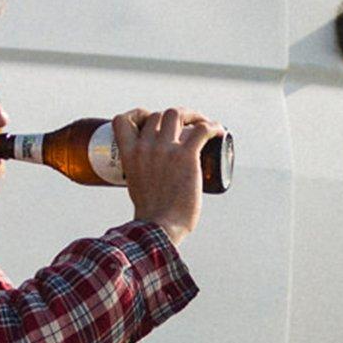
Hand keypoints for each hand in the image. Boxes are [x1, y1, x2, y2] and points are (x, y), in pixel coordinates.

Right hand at [115, 107, 224, 240]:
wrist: (160, 227)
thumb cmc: (151, 215)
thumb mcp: (135, 186)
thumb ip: (140, 175)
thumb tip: (151, 179)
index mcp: (129, 154)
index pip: (123, 120)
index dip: (137, 115)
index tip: (149, 122)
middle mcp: (146, 146)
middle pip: (158, 115)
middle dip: (172, 118)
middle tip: (186, 128)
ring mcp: (166, 149)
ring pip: (177, 114)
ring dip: (191, 115)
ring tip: (202, 124)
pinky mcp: (186, 156)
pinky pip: (201, 130)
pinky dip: (212, 126)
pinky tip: (219, 132)